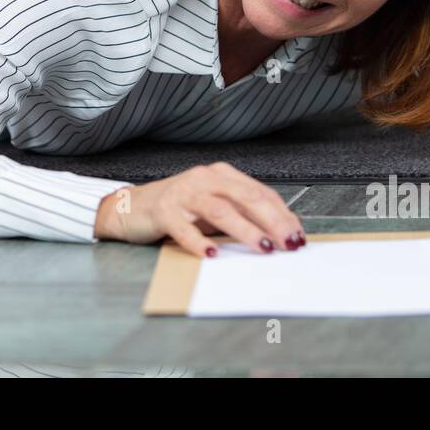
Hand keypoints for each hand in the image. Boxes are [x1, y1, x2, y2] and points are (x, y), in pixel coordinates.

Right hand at [94, 162, 306, 257]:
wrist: (131, 207)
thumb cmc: (178, 209)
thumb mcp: (212, 207)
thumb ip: (240, 214)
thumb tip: (278, 234)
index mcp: (221, 175)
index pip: (260, 192)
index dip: (282, 214)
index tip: (298, 236)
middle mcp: (204, 178)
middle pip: (246, 197)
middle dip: (273, 221)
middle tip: (289, 243)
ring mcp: (183, 193)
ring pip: (220, 210)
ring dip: (245, 230)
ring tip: (263, 248)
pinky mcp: (163, 211)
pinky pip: (184, 228)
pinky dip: (199, 242)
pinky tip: (212, 254)